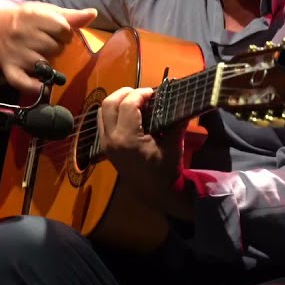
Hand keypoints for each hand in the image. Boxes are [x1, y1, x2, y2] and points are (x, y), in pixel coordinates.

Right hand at [0, 1, 96, 93]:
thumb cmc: (26, 20)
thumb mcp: (44, 11)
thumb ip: (69, 15)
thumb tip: (93, 14)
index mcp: (32, 17)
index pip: (62, 29)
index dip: (65, 33)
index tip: (58, 33)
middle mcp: (21, 35)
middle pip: (55, 48)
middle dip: (55, 47)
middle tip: (46, 45)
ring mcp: (15, 54)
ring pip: (45, 66)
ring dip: (48, 65)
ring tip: (41, 57)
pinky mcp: (9, 70)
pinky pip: (23, 83)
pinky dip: (34, 87)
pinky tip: (42, 87)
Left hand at [96, 87, 186, 212]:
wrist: (153, 192)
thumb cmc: (165, 170)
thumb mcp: (173, 146)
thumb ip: (175, 123)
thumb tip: (182, 102)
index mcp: (128, 138)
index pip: (127, 105)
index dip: (140, 94)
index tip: (153, 92)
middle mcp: (111, 139)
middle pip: (108, 104)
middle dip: (125, 93)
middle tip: (142, 93)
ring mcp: (105, 142)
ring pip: (102, 111)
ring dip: (116, 101)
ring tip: (135, 100)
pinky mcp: (104, 146)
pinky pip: (102, 121)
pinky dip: (112, 112)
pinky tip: (128, 112)